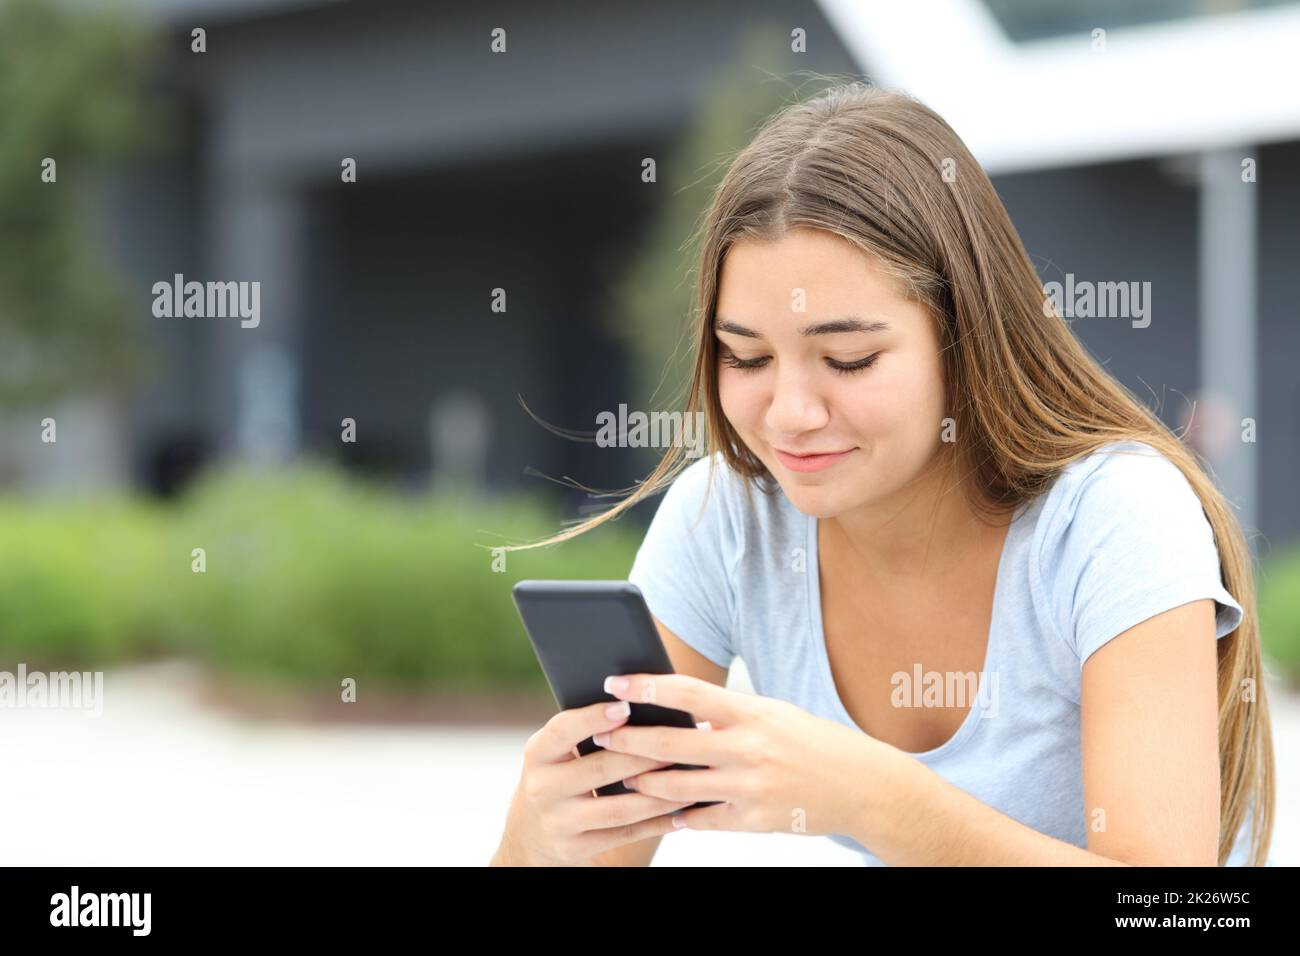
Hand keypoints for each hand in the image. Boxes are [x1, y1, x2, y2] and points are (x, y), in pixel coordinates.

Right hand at [493, 697, 694, 865]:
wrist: (531, 835)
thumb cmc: (558, 777)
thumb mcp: (556, 753)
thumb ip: (584, 732)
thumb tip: (640, 706)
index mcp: (537, 753)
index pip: (563, 730)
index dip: (593, 717)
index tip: (626, 706)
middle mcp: (542, 788)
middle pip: (601, 769)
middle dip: (645, 755)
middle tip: (682, 742)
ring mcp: (558, 822)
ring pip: (618, 807)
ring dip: (660, 794)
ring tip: (690, 779)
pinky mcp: (574, 849)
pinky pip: (624, 835)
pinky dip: (656, 824)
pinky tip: (681, 814)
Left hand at [597, 672, 889, 837]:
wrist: (862, 785)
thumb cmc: (812, 741)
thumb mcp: (773, 714)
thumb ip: (728, 714)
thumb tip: (678, 710)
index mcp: (752, 713)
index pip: (688, 692)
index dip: (647, 686)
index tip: (615, 682)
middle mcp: (749, 749)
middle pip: (671, 744)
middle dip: (628, 741)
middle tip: (601, 735)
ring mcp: (750, 788)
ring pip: (678, 787)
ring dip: (644, 782)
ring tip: (624, 777)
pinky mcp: (755, 821)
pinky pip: (703, 820)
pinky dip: (681, 816)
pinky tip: (665, 812)